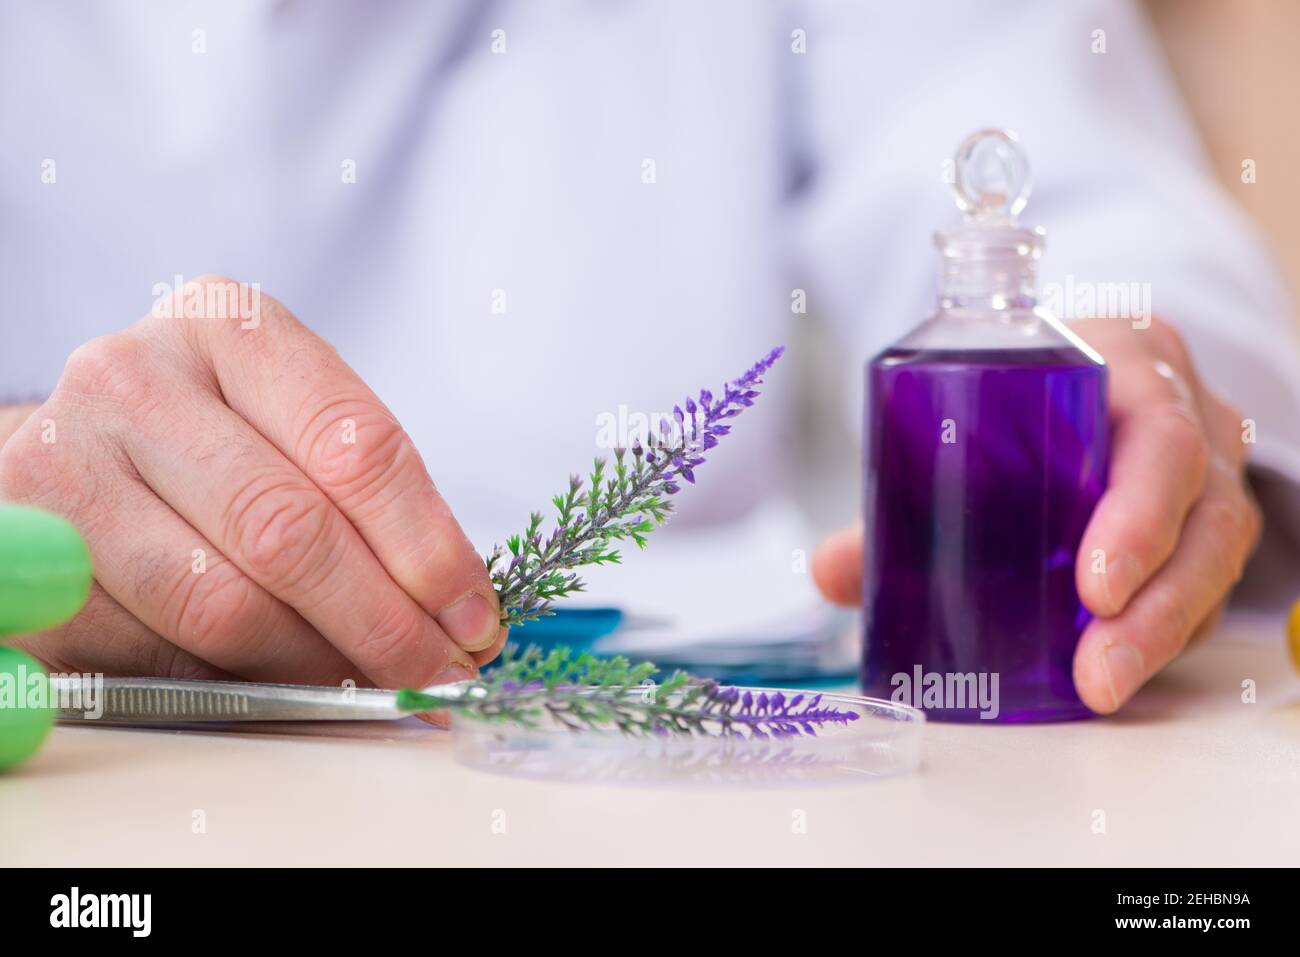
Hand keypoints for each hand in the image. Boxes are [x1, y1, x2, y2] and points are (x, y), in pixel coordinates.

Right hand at [0, 276, 505, 687]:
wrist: (79, 449)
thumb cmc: (214, 437)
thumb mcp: (292, 423)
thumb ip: (365, 496)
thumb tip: (458, 611)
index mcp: (228, 324)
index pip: (354, 444)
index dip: (426, 546)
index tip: (473, 616)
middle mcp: (135, 377)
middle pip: (289, 529)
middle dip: (383, 622)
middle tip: (437, 673)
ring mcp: (66, 459)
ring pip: (222, 601)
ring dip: (318, 665)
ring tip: (374, 686)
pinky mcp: (30, 550)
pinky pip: (158, 648)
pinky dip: (241, 681)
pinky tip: (288, 683)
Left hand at [811, 316, 1261, 714]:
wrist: (1079, 362)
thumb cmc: (1020, 392)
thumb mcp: (970, 417)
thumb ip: (897, 495)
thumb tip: (832, 571)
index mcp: (1127, 362)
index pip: (1159, 434)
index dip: (1137, 515)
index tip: (1092, 587)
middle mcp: (1186, 411)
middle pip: (1204, 509)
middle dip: (1155, 602)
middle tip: (1096, 668)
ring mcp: (1209, 466)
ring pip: (1216, 554)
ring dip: (1163, 631)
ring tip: (1101, 686)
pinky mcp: (1208, 518)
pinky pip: (1209, 579)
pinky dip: (1168, 630)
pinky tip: (1119, 668)